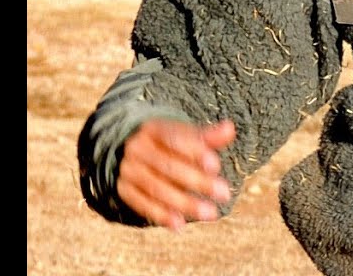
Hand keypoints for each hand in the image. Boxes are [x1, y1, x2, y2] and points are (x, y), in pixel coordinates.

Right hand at [115, 119, 236, 230]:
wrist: (128, 151)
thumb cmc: (168, 143)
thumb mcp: (185, 134)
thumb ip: (207, 136)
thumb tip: (229, 129)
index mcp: (153, 129)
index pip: (174, 139)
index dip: (194, 152)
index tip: (216, 166)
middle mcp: (137, 148)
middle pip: (168, 166)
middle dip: (197, 181)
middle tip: (224, 193)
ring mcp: (129, 170)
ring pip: (156, 188)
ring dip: (184, 203)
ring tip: (210, 213)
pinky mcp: (124, 189)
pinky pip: (142, 204)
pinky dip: (161, 215)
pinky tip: (180, 224)